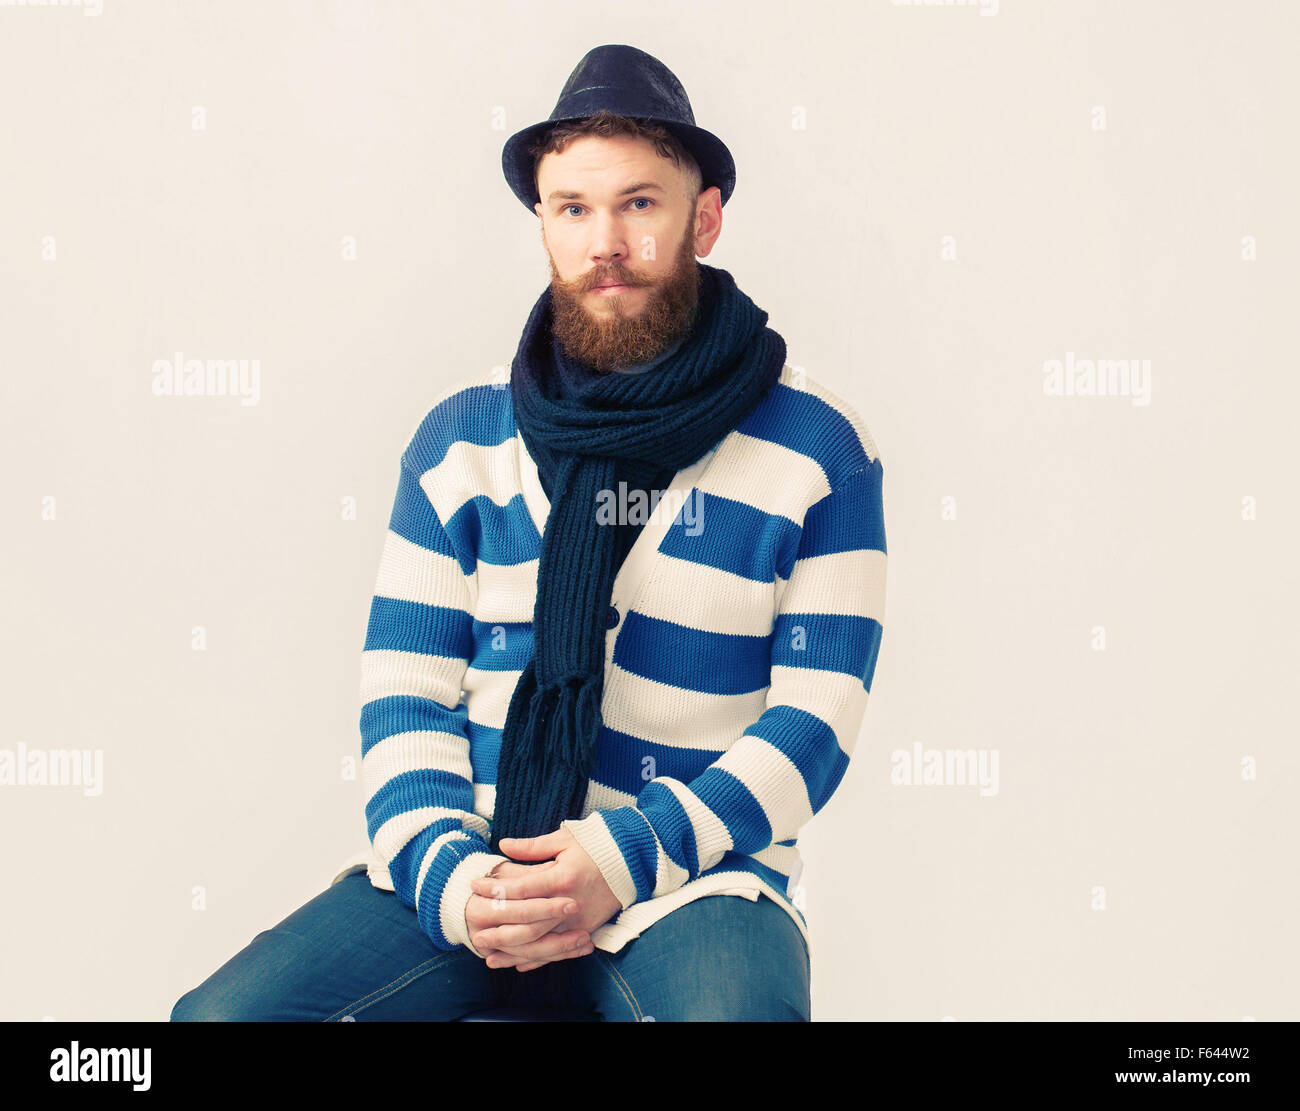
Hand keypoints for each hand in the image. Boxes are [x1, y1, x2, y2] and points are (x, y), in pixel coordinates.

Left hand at [469, 829, 624, 971]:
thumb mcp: (564, 840)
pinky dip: (537, 960)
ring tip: (488, 955)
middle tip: (473, 931)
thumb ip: (532, 847)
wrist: (632, 862)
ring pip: (540, 943)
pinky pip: (557, 951)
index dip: (495, 889)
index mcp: (561, 877)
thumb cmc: (596, 847)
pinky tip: (518, 964)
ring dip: (513, 952)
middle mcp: (568, 904)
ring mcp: (578, 921)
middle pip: (527, 923)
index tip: (474, 886)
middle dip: (498, 928)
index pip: (520, 888)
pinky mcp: (586, 931)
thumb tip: (503, 846)